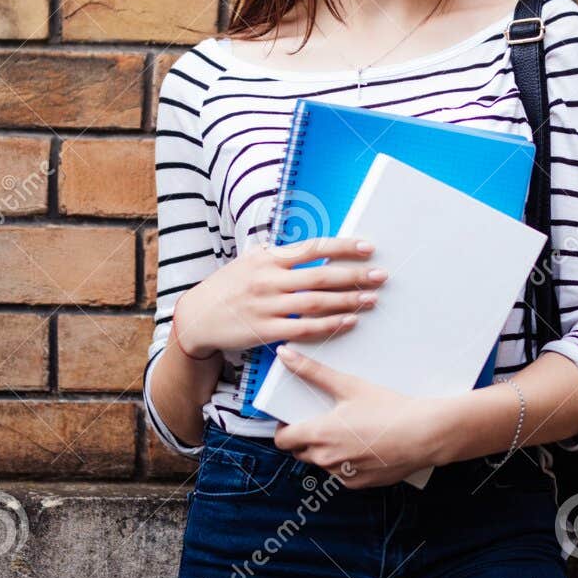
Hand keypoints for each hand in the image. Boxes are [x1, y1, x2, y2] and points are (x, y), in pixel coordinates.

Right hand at [170, 236, 387, 359]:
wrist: (196, 317)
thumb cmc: (227, 287)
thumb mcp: (248, 261)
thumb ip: (277, 254)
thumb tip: (307, 246)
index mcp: (268, 258)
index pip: (313, 248)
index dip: (342, 247)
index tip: (368, 247)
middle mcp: (269, 279)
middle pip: (320, 275)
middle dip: (354, 275)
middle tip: (381, 275)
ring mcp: (267, 306)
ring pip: (316, 303)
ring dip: (348, 300)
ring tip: (372, 299)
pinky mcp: (266, 331)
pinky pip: (305, 328)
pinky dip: (330, 324)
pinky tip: (349, 321)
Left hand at [271, 348, 452, 488]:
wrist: (423, 435)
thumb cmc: (388, 409)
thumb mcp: (348, 386)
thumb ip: (313, 371)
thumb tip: (286, 356)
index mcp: (319, 434)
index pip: (282, 439)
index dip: (284, 428)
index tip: (293, 418)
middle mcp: (326, 459)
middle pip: (300, 451)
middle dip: (306, 437)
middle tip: (324, 420)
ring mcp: (342, 475)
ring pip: (322, 463)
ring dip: (327, 450)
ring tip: (349, 431)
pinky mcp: (358, 484)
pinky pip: (342, 473)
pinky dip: (346, 462)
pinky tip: (363, 445)